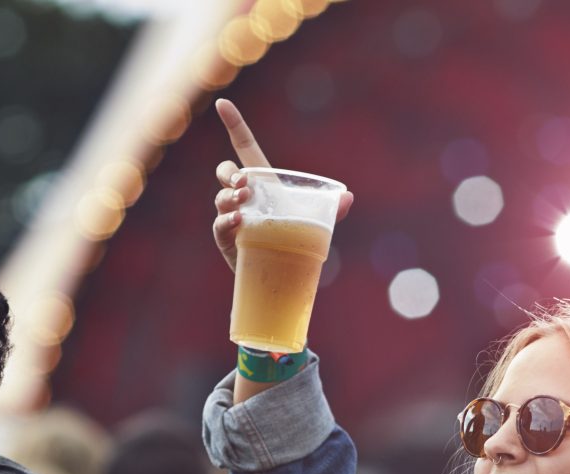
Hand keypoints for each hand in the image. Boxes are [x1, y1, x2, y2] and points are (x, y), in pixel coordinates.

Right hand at [211, 98, 354, 270]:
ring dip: (231, 196)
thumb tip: (349, 197)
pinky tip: (239, 221)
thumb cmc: (297, 239)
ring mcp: (232, 215)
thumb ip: (332, 209)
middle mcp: (244, 195)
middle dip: (230, 172)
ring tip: (244, 200)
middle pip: (225, 171)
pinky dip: (228, 221)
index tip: (222, 103)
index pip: (244, 147)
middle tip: (246, 183)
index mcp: (264, 183)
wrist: (284, 274)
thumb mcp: (316, 222)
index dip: (234, 124)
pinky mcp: (227, 238)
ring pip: (221, 197)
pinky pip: (220, 225)